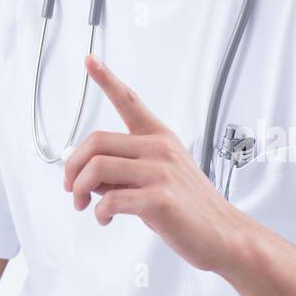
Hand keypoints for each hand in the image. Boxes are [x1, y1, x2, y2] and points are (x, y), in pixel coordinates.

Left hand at [62, 54, 258, 273]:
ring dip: (80, 189)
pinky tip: (104, 218)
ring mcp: (161, 172)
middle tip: (71, 187)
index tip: (89, 60)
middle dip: (73, 166)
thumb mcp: (160, 175)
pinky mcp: (160, 199)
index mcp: (159, 137)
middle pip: (96, 142)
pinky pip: (110, 200)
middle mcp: (160, 148)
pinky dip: (99, 212)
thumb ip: (126, 167)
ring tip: (83, 204)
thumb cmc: (190, 206)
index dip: (106, 79)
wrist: (224, 234)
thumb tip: (87, 174)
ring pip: (97, 169)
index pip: (128, 100)